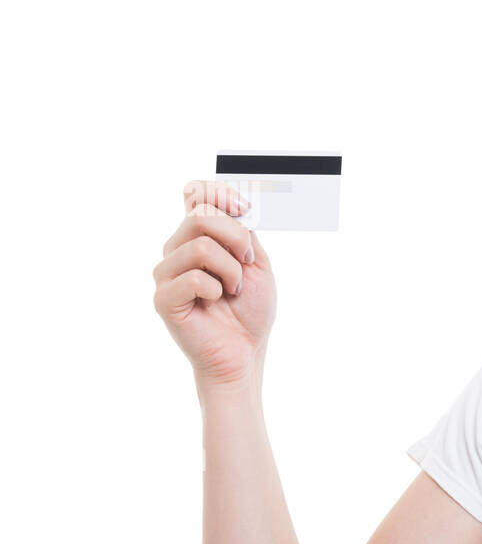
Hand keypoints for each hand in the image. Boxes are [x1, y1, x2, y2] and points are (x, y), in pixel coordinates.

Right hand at [153, 180, 277, 389]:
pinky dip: (217, 289)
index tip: (244, 207)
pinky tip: (216, 302)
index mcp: (198, 237)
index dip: (218, 191)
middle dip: (237, 238)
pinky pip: (194, 277)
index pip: (194, 194)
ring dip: (231, 270)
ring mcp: (166, 273)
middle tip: (247, 263)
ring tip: (232, 289)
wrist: (245, 352)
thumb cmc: (249, 310)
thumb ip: (242, 232)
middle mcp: (176, 249)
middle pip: (201, 215)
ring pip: (200, 246)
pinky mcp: (163, 298)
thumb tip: (232, 206)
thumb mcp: (256, 262)